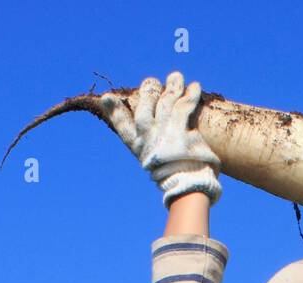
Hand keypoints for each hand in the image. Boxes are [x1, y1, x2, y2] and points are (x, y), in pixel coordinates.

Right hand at [104, 71, 221, 207]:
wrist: (185, 187)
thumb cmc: (174, 179)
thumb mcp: (156, 165)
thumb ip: (154, 150)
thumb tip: (157, 144)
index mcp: (137, 147)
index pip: (122, 125)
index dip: (114, 110)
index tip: (107, 98)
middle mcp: (148, 136)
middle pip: (144, 106)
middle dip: (148, 91)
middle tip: (151, 81)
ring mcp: (163, 131)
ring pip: (165, 101)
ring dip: (172, 86)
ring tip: (175, 76)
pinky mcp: (180, 129)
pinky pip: (184, 105)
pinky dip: (190, 94)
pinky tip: (195, 86)